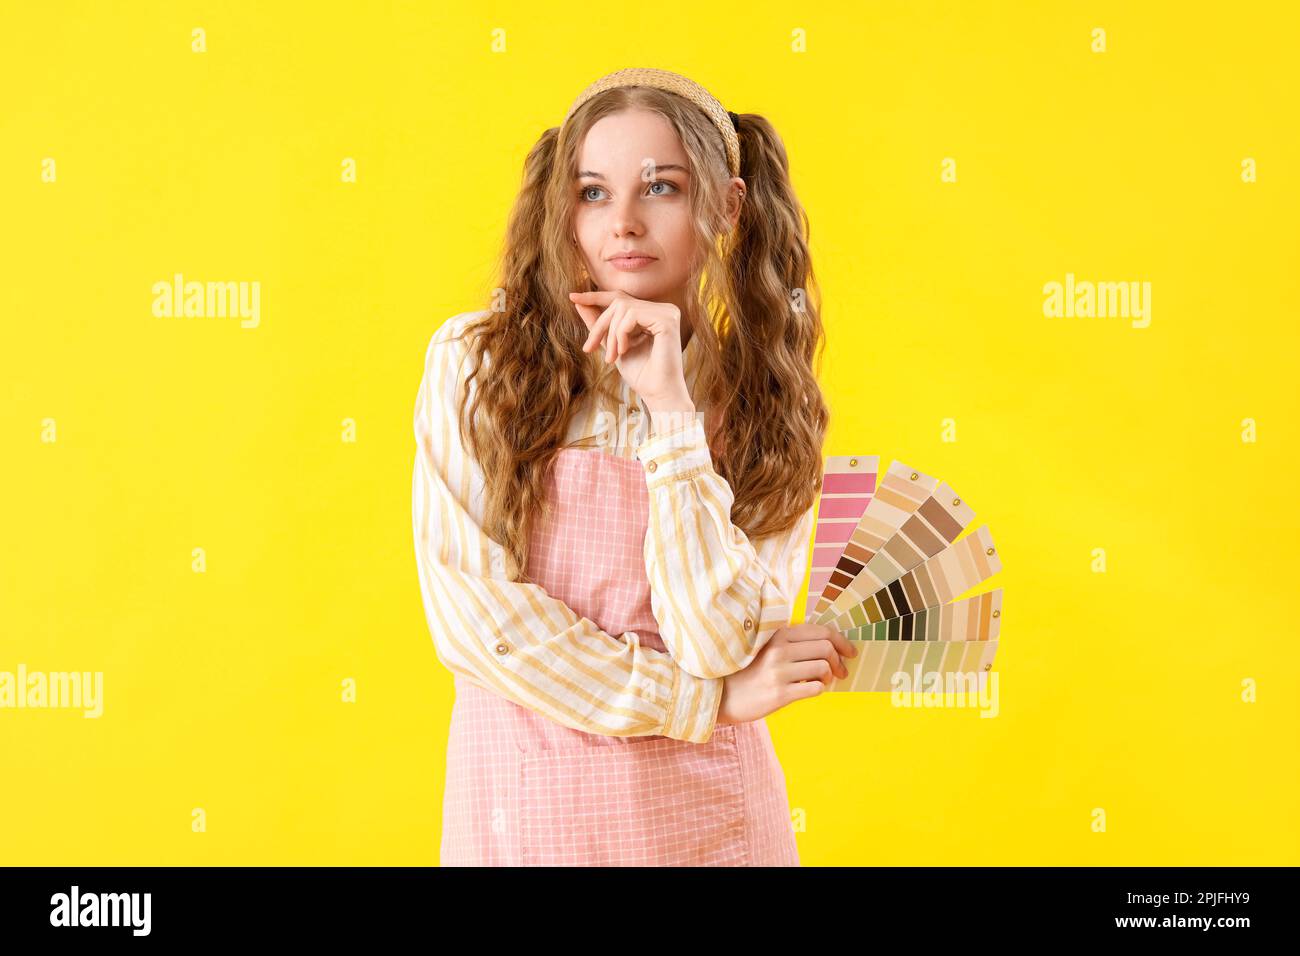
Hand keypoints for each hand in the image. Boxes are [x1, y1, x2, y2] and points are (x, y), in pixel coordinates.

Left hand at [569, 289, 691, 409]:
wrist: (657, 394)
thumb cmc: (640, 373)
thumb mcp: (612, 345)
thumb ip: (599, 324)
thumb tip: (578, 302)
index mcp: (653, 313)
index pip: (620, 298)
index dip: (595, 297)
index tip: (572, 297)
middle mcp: (663, 309)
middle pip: (618, 302)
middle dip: (600, 325)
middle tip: (589, 348)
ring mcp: (667, 312)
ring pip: (623, 307)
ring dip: (611, 334)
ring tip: (612, 357)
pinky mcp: (667, 319)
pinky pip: (632, 315)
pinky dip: (621, 333)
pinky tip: (624, 351)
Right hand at [715, 623, 858, 724]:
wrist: (722, 694)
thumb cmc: (748, 671)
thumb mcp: (766, 648)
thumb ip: (791, 642)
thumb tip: (828, 645)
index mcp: (778, 634)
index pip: (821, 631)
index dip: (842, 641)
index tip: (850, 652)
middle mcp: (779, 650)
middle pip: (826, 648)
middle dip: (839, 660)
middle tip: (841, 671)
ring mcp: (779, 672)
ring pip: (823, 668)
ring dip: (829, 676)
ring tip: (823, 681)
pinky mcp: (780, 694)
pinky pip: (814, 689)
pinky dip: (819, 689)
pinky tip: (811, 690)